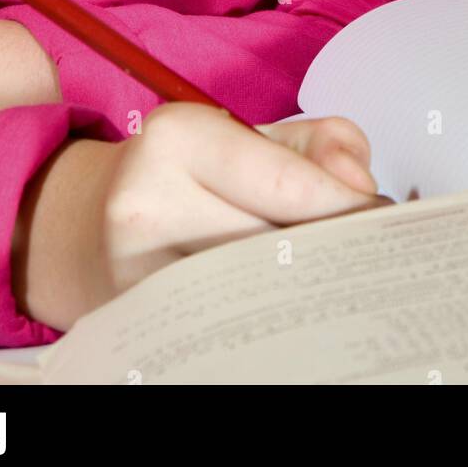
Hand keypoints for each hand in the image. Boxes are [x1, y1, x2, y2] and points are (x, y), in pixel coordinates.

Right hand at [100, 103, 392, 299]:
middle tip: (366, 258)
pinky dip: (266, 322)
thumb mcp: (250, 134)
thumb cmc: (183, 174)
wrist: (85, 221)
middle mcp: (145, 207)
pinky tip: (289, 313)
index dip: (348, 208)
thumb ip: (321, 144)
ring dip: (303, 293)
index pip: (287, 185)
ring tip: (331, 284)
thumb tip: (359, 182)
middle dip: (330, 253)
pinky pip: (225, 332)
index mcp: (176, 139)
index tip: (382, 219)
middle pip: (273, 247)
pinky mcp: (139, 327)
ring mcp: (135, 277)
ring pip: (253, 298)